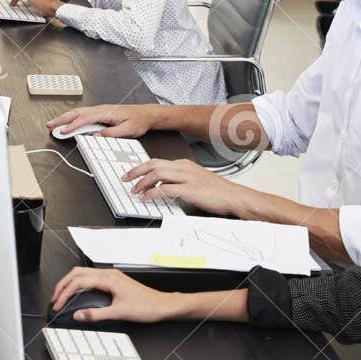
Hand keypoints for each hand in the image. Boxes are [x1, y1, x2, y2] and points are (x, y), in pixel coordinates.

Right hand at [47, 103, 154, 137]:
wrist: (146, 114)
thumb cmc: (138, 120)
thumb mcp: (127, 130)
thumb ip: (111, 133)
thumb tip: (95, 136)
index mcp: (106, 112)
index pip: (84, 119)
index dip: (72, 126)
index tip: (63, 132)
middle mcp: (101, 109)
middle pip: (77, 113)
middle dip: (62, 119)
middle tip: (50, 125)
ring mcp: (100, 111)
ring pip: (78, 113)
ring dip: (65, 118)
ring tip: (55, 124)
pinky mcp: (101, 114)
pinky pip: (83, 115)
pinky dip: (73, 118)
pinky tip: (69, 122)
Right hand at [49, 266, 175, 323]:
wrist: (162, 305)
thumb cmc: (147, 307)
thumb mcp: (119, 313)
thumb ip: (96, 315)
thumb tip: (78, 315)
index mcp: (108, 279)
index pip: (78, 282)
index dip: (65, 293)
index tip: (58, 304)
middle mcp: (108, 274)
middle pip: (77, 273)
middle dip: (62, 285)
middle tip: (55, 299)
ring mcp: (110, 276)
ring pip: (82, 273)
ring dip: (70, 283)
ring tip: (62, 295)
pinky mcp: (113, 280)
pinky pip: (90, 277)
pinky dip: (79, 284)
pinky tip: (77, 293)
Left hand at [123, 158, 252, 214]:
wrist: (234, 196)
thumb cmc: (218, 191)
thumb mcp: (196, 179)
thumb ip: (180, 180)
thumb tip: (163, 187)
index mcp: (184, 164)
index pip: (158, 162)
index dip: (143, 167)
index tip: (133, 173)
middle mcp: (183, 168)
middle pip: (153, 164)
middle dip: (137, 171)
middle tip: (126, 178)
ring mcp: (186, 178)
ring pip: (156, 174)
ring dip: (142, 182)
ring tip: (135, 190)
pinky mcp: (189, 190)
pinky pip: (165, 189)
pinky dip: (152, 193)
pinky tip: (147, 198)